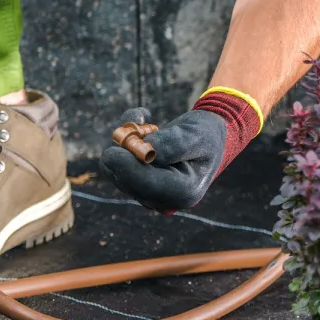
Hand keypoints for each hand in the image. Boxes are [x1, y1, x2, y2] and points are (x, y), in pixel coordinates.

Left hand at [99, 107, 227, 213]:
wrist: (206, 138)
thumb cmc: (206, 134)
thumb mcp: (196, 134)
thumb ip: (173, 143)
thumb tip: (146, 149)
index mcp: (185, 192)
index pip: (147, 186)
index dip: (127, 168)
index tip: (113, 150)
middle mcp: (165, 200)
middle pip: (127, 182)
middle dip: (124, 151)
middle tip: (135, 123)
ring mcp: (149, 194)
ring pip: (116, 173)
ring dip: (123, 142)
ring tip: (141, 120)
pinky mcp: (137, 185)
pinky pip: (115, 166)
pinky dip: (123, 143)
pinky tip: (139, 123)